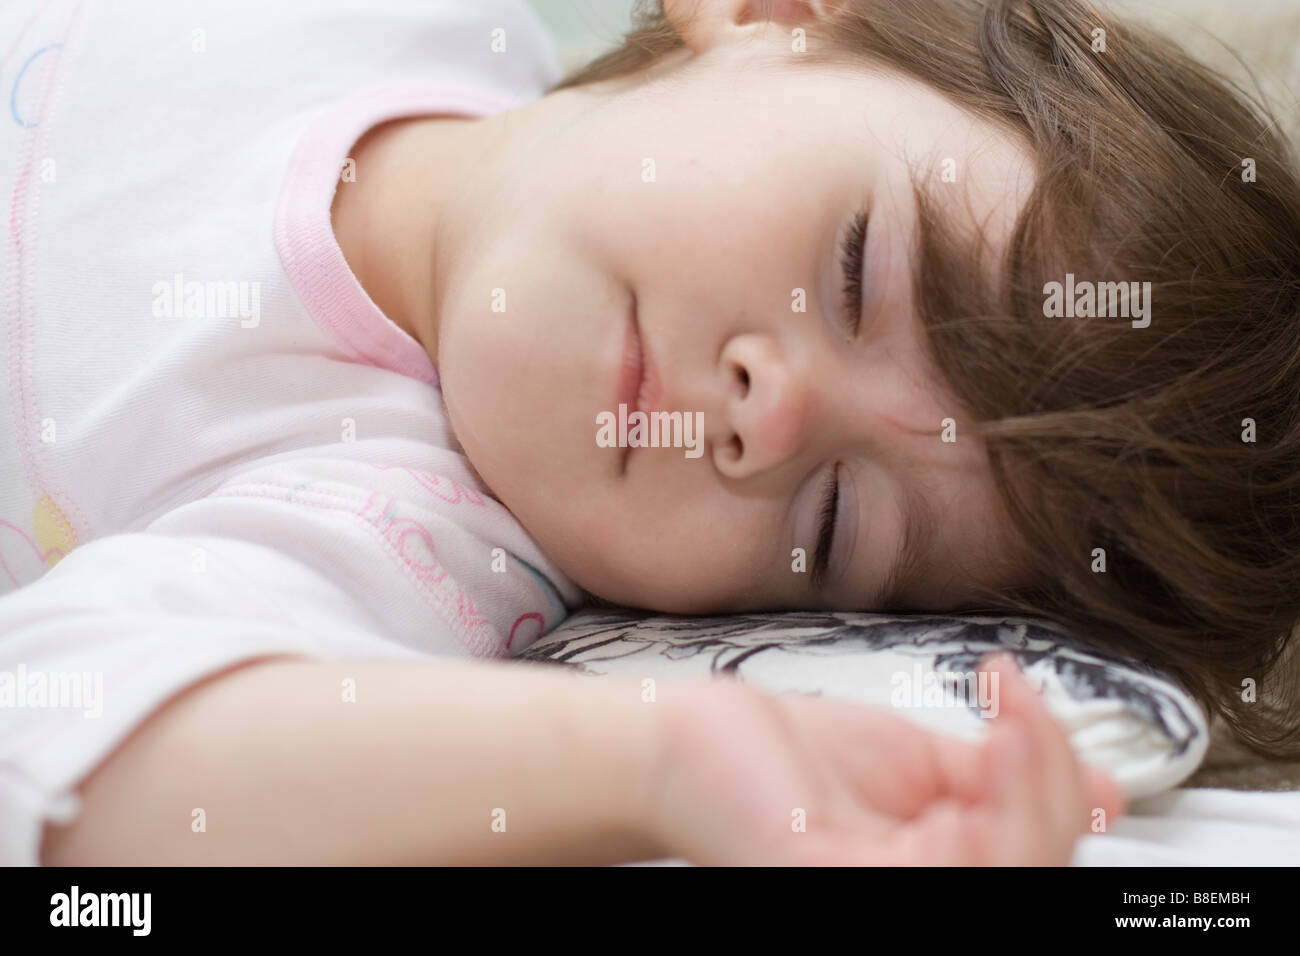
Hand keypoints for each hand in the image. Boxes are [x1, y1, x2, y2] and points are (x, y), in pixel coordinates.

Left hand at [647, 654, 1124, 864]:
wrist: (684, 742)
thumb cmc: (777, 757)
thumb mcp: (918, 761)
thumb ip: (1001, 775)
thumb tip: (1105, 790)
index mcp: (938, 866)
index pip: (1038, 850)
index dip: (1061, 779)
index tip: (1025, 696)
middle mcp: (912, 892)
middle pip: (1038, 868)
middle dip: (1053, 780)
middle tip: (1016, 706)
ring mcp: (876, 897)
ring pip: (1008, 876)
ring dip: (1028, 790)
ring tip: (998, 721)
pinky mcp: (841, 885)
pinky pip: (947, 878)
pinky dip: (981, 816)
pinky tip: (962, 766)